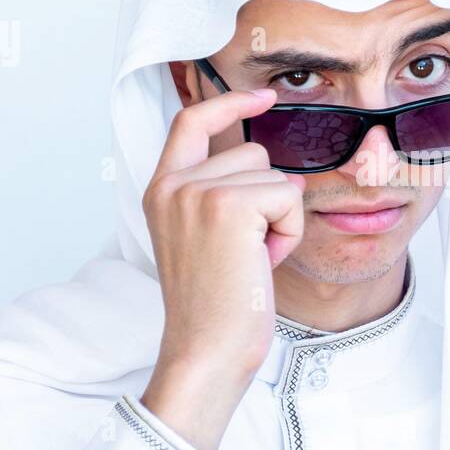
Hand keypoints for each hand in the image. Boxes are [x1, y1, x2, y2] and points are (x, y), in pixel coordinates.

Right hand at [138, 86, 303, 449]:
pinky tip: (264, 263)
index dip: (228, 103)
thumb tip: (265, 161)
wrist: (206, 351)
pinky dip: (288, 232)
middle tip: (247, 251)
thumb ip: (218, 194)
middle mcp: (172, 186)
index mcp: (161, 190)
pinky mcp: (228, 205)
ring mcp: (197, 192)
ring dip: (280, 218)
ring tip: (252, 259)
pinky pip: (287, 197)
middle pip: (251, 152)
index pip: (190, 121)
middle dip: (268, 199)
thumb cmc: (214, 306)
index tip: (262, 98)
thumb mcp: (204, 239)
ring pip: (274, 175)